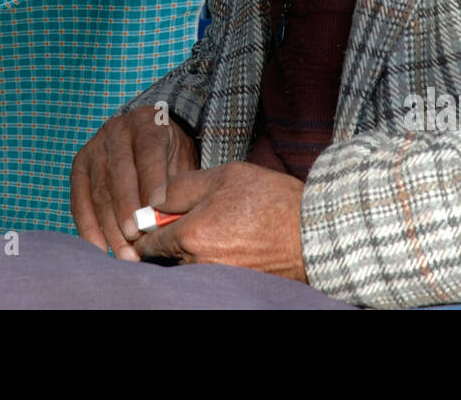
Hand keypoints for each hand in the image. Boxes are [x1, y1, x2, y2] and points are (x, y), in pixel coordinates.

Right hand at [70, 103, 197, 260]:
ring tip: (125, 253)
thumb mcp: (181, 158)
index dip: (152, 182)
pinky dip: (89, 228)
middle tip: (137, 238)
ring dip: (110, 226)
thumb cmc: (169, 153)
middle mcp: (117, 131)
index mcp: (148, 123)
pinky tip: (100, 249)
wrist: (147, 132)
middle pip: (119, 173)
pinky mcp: (80, 166)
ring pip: (99, 190)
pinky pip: (80, 200)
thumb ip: (177, 185)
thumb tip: (174, 223)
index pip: (149, 152)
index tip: (158, 211)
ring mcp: (95, 148)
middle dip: (127, 209)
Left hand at [132, 161, 306, 281]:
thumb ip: (181, 187)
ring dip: (192, 248)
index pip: (147, 244)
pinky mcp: (234, 284)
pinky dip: (212, 258)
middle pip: (167, 256)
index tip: (152, 219)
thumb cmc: (271, 200)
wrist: (314, 233)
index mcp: (190, 236)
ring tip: (216, 227)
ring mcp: (216, 278)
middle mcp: (198, 264)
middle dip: (170, 238)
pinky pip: (209, 271)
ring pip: (188, 264)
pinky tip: (231, 241)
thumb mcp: (224, 176)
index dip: (146, 229)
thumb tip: (154, 199)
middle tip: (188, 217)